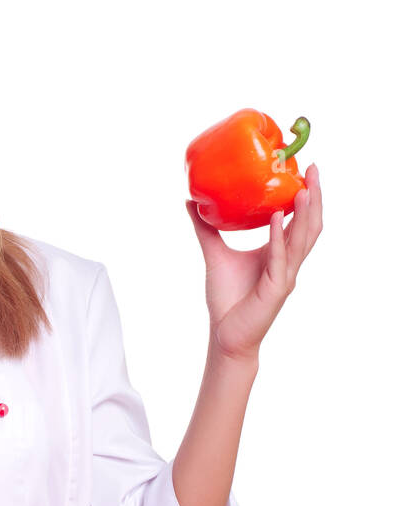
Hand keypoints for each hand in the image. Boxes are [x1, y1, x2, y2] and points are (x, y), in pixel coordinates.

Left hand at [186, 163, 322, 361]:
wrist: (224, 336)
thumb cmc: (225, 299)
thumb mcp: (214, 254)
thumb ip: (206, 229)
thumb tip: (192, 202)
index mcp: (278, 254)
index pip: (299, 221)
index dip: (305, 196)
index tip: (303, 169)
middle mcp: (287, 263)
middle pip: (310, 226)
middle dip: (314, 197)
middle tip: (313, 169)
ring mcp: (284, 276)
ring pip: (302, 240)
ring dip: (304, 213)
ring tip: (304, 188)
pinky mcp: (276, 289)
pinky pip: (280, 259)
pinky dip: (279, 238)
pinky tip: (278, 218)